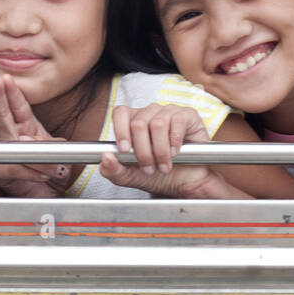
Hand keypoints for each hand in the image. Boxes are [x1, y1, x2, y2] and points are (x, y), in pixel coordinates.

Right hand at [0, 75, 71, 197]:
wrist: (48, 197)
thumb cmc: (51, 174)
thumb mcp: (58, 156)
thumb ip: (52, 147)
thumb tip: (52, 143)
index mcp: (26, 128)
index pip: (19, 108)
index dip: (13, 94)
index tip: (6, 79)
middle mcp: (12, 138)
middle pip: (3, 116)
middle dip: (0, 98)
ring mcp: (3, 154)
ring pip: (16, 146)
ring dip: (40, 158)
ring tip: (58, 169)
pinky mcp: (0, 171)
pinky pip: (15, 168)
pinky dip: (33, 172)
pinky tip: (43, 176)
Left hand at [100, 103, 241, 197]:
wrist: (184, 182)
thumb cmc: (158, 174)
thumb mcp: (130, 177)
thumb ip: (113, 170)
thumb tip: (105, 158)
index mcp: (133, 122)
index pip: (121, 113)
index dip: (120, 130)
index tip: (124, 150)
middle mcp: (150, 113)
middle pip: (138, 123)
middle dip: (143, 151)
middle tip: (149, 168)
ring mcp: (169, 112)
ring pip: (157, 124)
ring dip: (160, 151)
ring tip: (163, 165)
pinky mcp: (187, 116)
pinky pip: (177, 122)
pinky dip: (174, 142)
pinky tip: (175, 153)